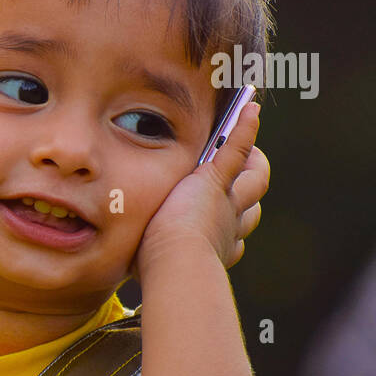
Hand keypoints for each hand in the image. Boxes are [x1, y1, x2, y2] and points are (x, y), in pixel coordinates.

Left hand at [135, 102, 268, 277]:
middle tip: (241, 181)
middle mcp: (229, 224)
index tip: (224, 220)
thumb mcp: (154, 259)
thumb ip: (147, 251)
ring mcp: (227, 201)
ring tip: (250, 151)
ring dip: (253, 164)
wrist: (174, 261)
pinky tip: (249, 107)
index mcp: (216, 243)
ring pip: (253, 181)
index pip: (235, 232)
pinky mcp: (215, 181)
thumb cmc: (159, 268)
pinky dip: (244, 129)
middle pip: (250, 207)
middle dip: (248, 197)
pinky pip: (235, 150)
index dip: (233, 225)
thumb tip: (121, 264)